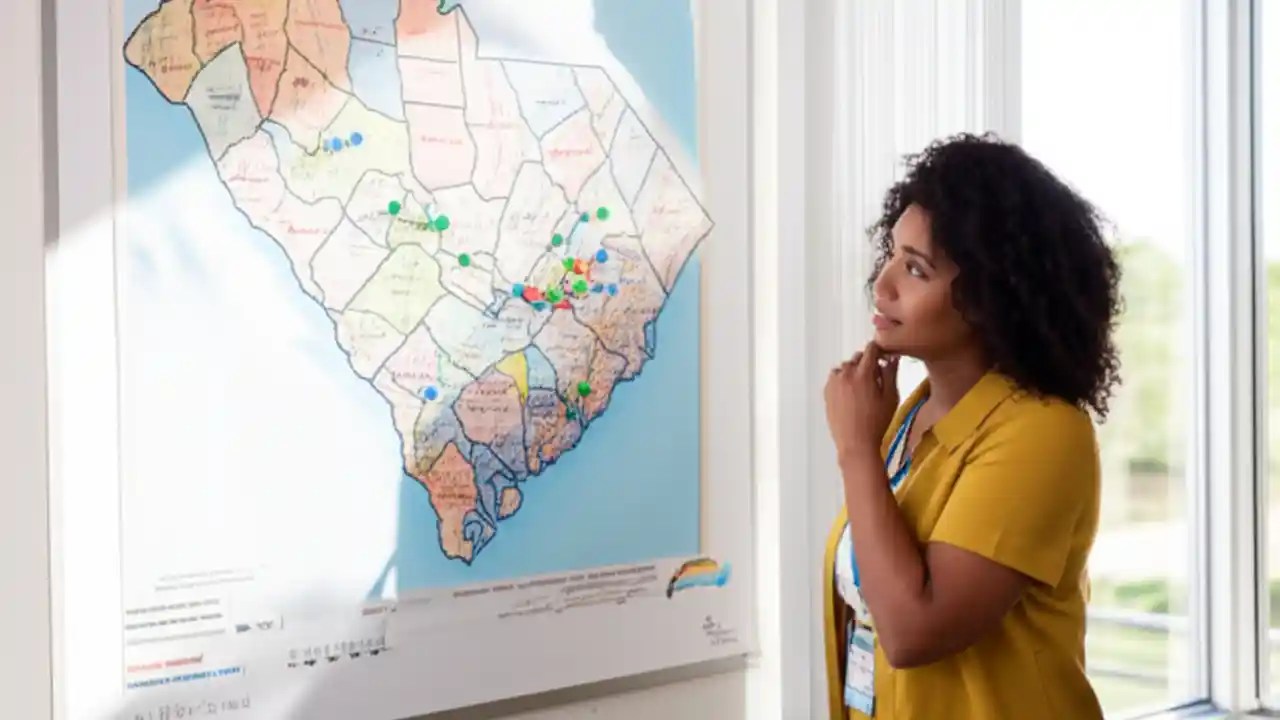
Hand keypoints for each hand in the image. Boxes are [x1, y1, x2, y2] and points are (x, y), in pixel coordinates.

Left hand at [824, 341, 900, 465]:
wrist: (856, 443)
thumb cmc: (877, 422)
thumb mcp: (891, 397)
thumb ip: (890, 373)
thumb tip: (891, 358)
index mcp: (862, 373)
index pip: (871, 349)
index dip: (880, 351)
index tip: (885, 358)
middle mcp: (845, 374)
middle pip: (857, 357)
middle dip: (868, 363)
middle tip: (876, 378)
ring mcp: (833, 383)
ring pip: (845, 367)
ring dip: (854, 371)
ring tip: (863, 388)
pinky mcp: (826, 393)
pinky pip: (836, 378)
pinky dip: (843, 380)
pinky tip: (852, 394)